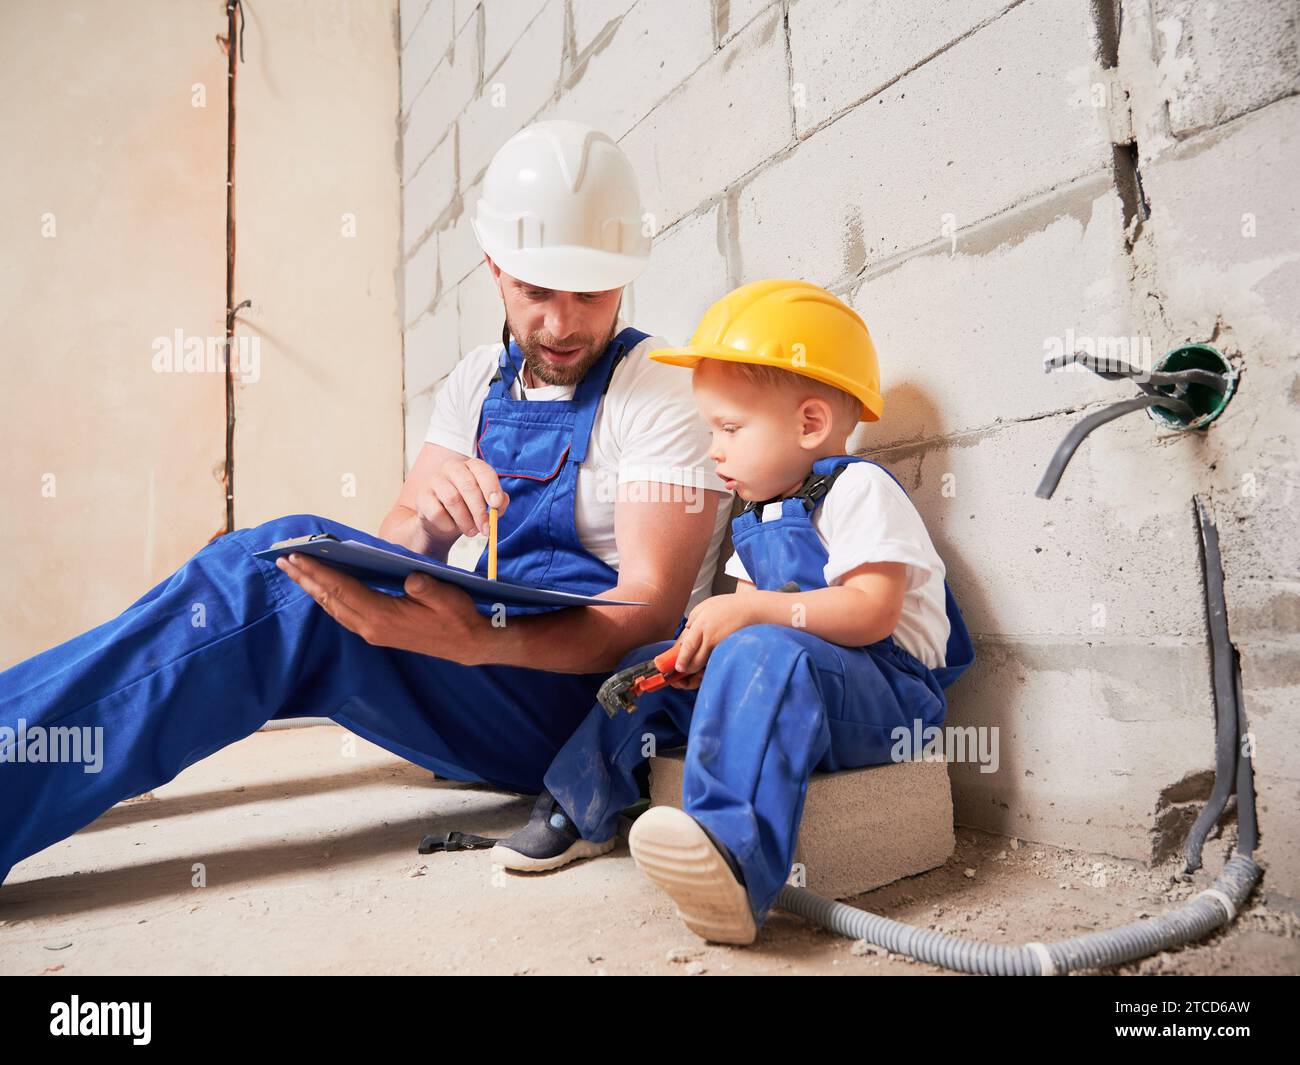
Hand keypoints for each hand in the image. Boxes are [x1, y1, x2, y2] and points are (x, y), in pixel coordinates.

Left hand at [276, 553, 489, 663]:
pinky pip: (343, 613)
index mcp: (384, 617)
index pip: (343, 590)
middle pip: (330, 599)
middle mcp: (371, 627)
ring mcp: (372, 632)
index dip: (318, 573)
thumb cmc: (459, 616)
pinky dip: (328, 597)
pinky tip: (321, 587)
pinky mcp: (376, 632)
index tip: (298, 557)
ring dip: (313, 588)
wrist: (468, 644)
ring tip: (295, 570)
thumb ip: (428, 588)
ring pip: (333, 608)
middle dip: (305, 578)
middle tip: (282, 560)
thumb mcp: (449, 598)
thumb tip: (410, 578)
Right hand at [417, 457, 509, 541]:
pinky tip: (451, 526)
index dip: (491, 487)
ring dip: (465, 520)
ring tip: (471, 531)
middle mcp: (452, 468)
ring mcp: (435, 480)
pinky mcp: (422, 496)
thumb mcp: (486, 506)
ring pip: (453, 499)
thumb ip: (498, 503)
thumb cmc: (468, 510)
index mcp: (471, 466)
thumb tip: (501, 503)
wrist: (442, 524)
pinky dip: (448, 525)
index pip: (483, 471)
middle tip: (486, 529)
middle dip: (479, 511)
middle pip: (468, 486)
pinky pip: (437, 512)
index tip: (496, 504)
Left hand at [671, 593, 754, 674]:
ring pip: (706, 662)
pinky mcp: (728, 649)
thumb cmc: (729, 606)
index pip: (688, 647)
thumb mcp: (706, 605)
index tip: (678, 667)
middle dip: (689, 668)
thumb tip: (687, 630)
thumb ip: (693, 618)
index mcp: (701, 624)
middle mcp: (710, 636)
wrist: (752, 610)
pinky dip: (712, 660)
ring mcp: (720, 644)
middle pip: (696, 660)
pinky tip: (712, 656)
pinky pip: (716, 658)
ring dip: (700, 666)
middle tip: (685, 669)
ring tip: (697, 664)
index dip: (682, 660)